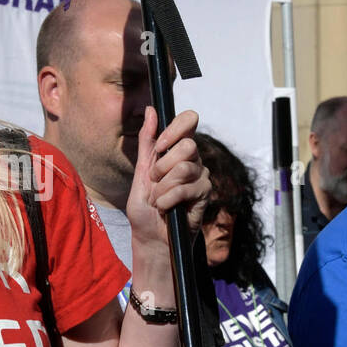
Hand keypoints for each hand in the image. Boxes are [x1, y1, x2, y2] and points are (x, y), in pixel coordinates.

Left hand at [125, 107, 209, 251]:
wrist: (150, 237)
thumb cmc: (145, 207)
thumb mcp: (141, 171)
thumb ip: (147, 141)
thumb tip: (151, 110)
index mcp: (177, 150)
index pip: (189, 120)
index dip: (175, 129)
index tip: (160, 146)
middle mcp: (193, 159)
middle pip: (187, 145)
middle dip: (162, 166)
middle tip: (155, 182)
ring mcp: (201, 176)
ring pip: (184, 168)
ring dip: (162, 188)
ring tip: (159, 200)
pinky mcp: (205, 194)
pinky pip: (185, 189)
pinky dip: (167, 200)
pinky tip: (166, 209)